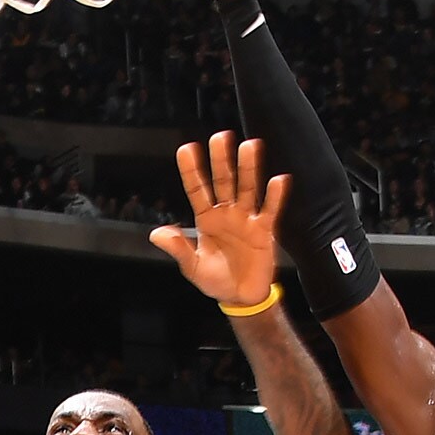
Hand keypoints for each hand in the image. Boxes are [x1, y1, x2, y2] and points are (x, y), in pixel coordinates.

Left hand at [147, 132, 287, 309]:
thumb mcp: (192, 267)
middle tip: (220, 136)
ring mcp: (246, 219)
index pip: (197, 190)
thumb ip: (178, 248)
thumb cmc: (215, 280)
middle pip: (223, 181)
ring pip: (247, 188)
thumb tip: (157, 233)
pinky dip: (274, 196)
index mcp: (206, 219)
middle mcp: (226, 213)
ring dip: (248, 168)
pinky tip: (278, 179)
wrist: (240, 298)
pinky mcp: (264, 230)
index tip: (186, 149)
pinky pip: (269, 210)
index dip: (191, 170)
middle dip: (221, 160)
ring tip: (250, 146)